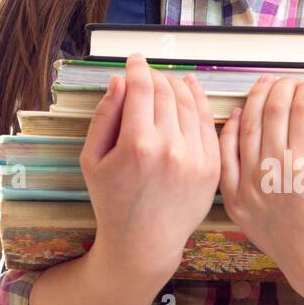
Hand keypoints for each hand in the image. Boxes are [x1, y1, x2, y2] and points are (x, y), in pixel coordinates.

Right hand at [80, 53, 221, 279]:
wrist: (144, 243)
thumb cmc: (112, 201)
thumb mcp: (92, 159)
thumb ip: (104, 116)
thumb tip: (119, 80)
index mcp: (137, 145)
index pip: (141, 88)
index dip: (137, 68)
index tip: (134, 61)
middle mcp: (170, 148)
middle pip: (165, 91)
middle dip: (154, 76)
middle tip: (145, 75)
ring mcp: (195, 158)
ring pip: (189, 102)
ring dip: (176, 85)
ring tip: (165, 82)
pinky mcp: (211, 166)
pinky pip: (207, 121)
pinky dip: (199, 100)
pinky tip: (190, 88)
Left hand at [217, 74, 303, 286]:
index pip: (301, 109)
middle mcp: (272, 172)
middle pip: (271, 111)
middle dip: (282, 87)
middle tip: (292, 81)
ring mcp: (248, 185)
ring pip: (245, 126)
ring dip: (255, 99)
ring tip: (266, 85)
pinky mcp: (234, 198)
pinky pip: (225, 155)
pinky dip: (230, 129)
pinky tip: (239, 114)